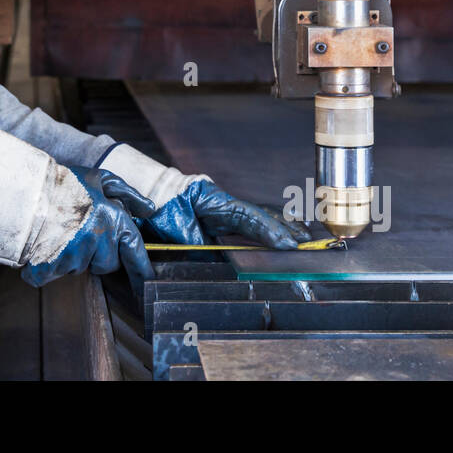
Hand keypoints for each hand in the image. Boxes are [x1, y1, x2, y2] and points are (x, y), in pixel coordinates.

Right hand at [21, 169, 156, 291]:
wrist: (24, 191)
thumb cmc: (63, 184)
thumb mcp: (99, 179)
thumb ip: (127, 194)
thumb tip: (149, 209)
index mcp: (113, 217)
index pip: (135, 250)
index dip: (143, 271)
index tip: (147, 285)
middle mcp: (98, 238)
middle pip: (108, 264)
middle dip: (98, 254)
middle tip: (80, 232)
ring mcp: (75, 253)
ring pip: (82, 268)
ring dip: (74, 257)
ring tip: (60, 233)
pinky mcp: (52, 265)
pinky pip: (54, 275)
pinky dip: (47, 267)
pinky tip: (43, 247)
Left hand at [114, 178, 313, 248]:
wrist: (143, 193)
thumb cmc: (157, 205)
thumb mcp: (173, 224)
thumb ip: (194, 241)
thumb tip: (214, 259)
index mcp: (215, 200)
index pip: (249, 217)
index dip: (270, 231)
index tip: (288, 244)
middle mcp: (224, 204)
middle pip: (261, 215)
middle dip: (286, 228)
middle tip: (309, 241)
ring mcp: (223, 211)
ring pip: (258, 219)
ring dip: (280, 229)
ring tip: (303, 240)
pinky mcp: (219, 219)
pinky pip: (247, 225)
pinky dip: (265, 232)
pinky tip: (278, 241)